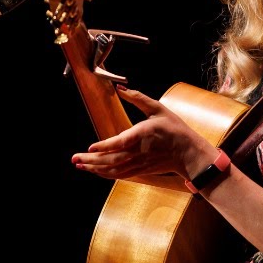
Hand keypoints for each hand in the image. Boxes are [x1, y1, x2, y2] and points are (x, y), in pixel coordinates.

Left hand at [71, 86, 216, 181]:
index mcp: (142, 135)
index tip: (90, 147)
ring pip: (113, 169)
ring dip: (94, 168)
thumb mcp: (158, 108)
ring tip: (79, 165)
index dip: (105, 146)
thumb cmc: (174, 129)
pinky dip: (105, 173)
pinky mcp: (139, 170)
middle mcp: (138, 152)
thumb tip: (121, 88)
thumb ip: (138, 98)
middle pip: (111, 159)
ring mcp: (138, 163)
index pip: (120, 142)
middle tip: (74, 158)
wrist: (188, 153)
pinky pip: (119, 174)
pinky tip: (94, 171)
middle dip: (91, 160)